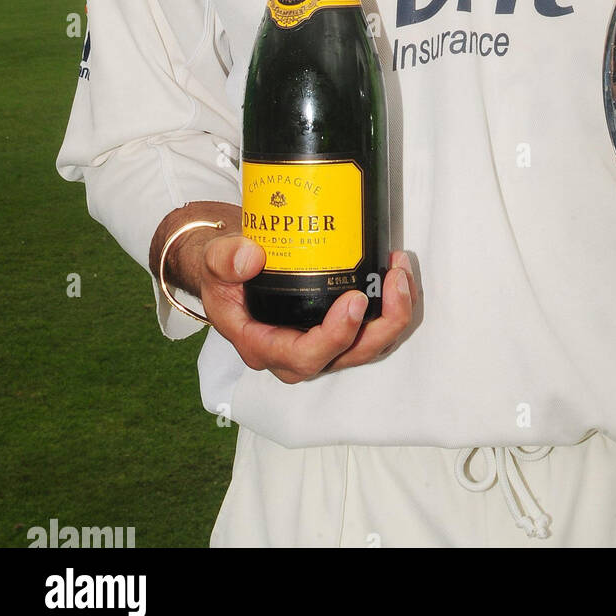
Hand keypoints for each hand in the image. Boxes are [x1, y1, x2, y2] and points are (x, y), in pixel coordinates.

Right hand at [202, 236, 417, 382]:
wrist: (234, 270)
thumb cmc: (225, 273)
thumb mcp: (214, 261)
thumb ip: (226, 259)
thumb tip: (251, 258)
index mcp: (263, 345)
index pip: (304, 357)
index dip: (335, 336)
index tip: (354, 300)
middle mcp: (296, 353)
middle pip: (348, 357)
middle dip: (381, 324)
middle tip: (393, 281)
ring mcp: (321, 343)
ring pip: (368, 347)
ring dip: (394, 314)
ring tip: (401, 271)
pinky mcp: (338, 329)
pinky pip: (373, 329)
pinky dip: (392, 304)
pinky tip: (398, 272)